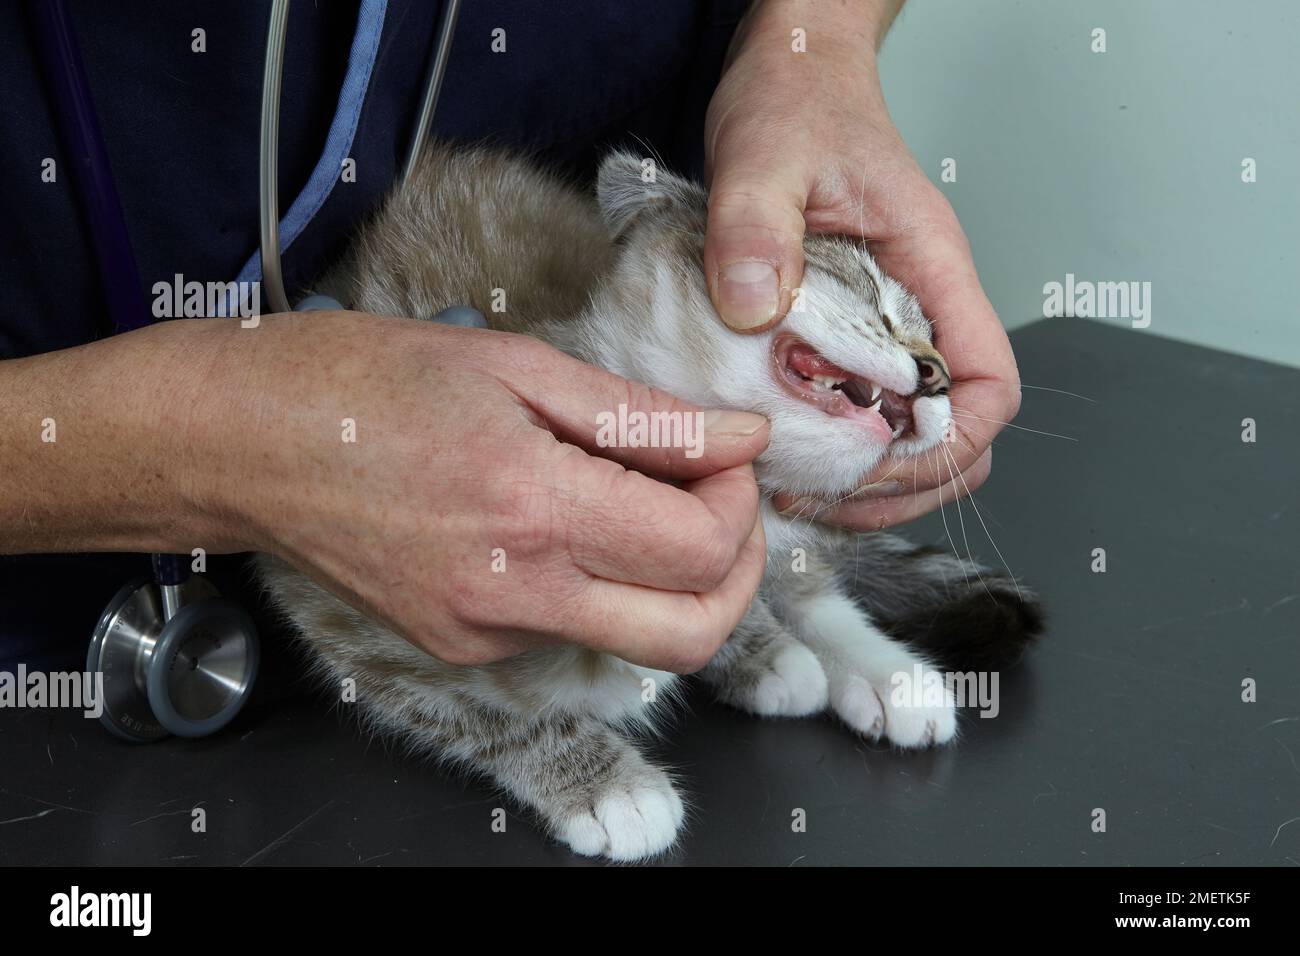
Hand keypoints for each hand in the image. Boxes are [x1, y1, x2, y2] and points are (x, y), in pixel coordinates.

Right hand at [0, 314, 769, 671]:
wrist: (240, 446)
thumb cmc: (362, 381)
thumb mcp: (515, 366)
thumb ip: (643, 416)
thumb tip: (741, 439)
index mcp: (532, 508)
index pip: (701, 551)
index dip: (741, 502)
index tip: (725, 453)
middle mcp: (515, 594)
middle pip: (692, 636)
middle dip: (739, 570)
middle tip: (725, 501)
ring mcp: (484, 634)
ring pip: (636, 640)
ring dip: (676, 579)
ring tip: (646, 498)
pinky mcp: (462, 648)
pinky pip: (569, 627)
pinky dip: (601, 580)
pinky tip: (567, 515)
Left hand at [702, 0, 1019, 529]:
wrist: (790, 70)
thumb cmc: (795, 100)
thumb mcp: (762, 155)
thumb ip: (755, 229)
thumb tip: (754, 314)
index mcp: (930, 267)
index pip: (988, 385)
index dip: (944, 445)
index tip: (870, 466)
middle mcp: (923, 303)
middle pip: (959, 431)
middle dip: (903, 484)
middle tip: (822, 500)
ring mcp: (891, 319)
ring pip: (916, 429)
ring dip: (869, 477)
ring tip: (801, 492)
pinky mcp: (852, 325)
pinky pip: (867, 405)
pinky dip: (837, 445)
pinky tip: (787, 452)